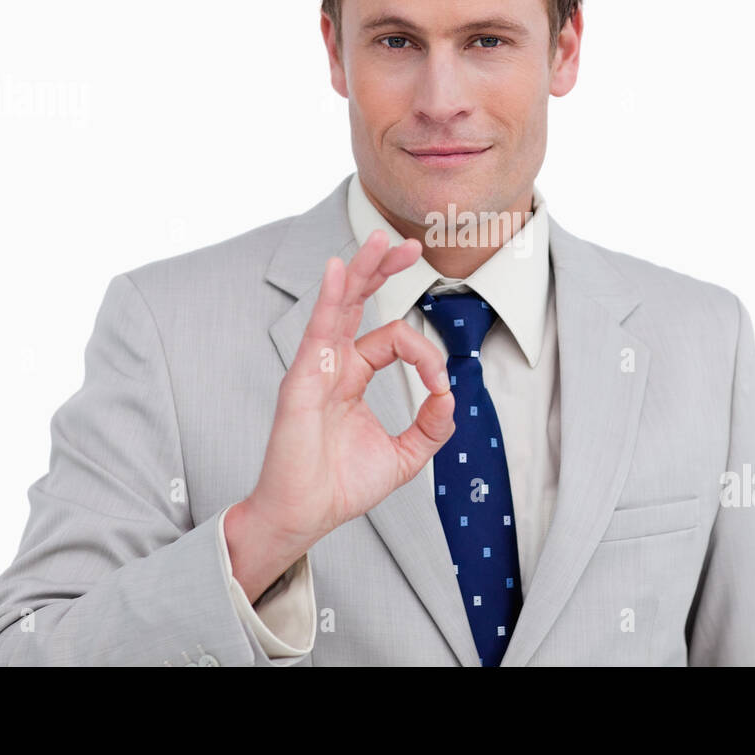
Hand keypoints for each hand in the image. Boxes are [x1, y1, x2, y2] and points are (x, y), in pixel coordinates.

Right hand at [225, 229, 454, 599]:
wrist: (304, 517)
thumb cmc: (341, 487)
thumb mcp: (405, 456)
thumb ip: (431, 426)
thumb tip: (451, 397)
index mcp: (353, 376)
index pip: (393, 339)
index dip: (425, 355)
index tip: (441, 388)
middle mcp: (332, 364)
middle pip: (358, 302)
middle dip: (382, 269)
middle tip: (407, 242)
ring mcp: (315, 368)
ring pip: (340, 305)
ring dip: (361, 269)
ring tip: (379, 238)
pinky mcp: (302, 381)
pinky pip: (318, 331)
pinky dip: (329, 299)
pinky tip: (339, 270)